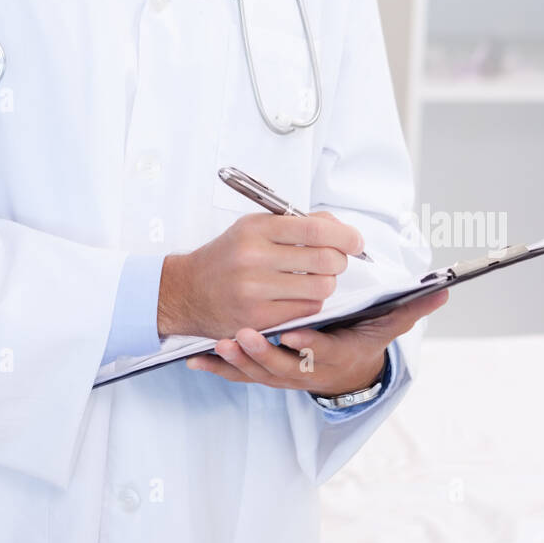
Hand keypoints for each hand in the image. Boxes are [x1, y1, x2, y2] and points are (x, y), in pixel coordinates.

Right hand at [158, 210, 365, 340]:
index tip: (355, 242)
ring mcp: (255, 290)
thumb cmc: (228, 256)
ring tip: (312, 279)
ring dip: (325, 284)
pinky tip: (297, 297)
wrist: (188, 291)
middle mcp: (254, 257)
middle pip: (326, 260)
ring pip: (321, 288)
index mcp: (256, 228)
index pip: (316, 229)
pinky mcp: (258, 319)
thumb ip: (296, 223)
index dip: (345, 236)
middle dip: (339, 261)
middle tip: (335, 261)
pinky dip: (310, 303)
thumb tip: (339, 226)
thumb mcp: (254, 227)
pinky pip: (307, 310)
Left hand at [185, 287, 449, 392]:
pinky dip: (218, 368)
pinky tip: (198, 357)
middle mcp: (307, 371)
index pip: (322, 352)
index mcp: (335, 355)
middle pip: (283, 367)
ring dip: (237, 361)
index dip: (308, 346)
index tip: (294, 334)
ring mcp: (283, 375)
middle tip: (243, 334)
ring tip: (219, 342)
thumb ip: (409, 309)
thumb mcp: (386, 327)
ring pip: (257, 373)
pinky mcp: (264, 374)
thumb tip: (442, 291)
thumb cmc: (360, 340)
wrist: (345, 373)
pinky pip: (239, 375)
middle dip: (263, 353)